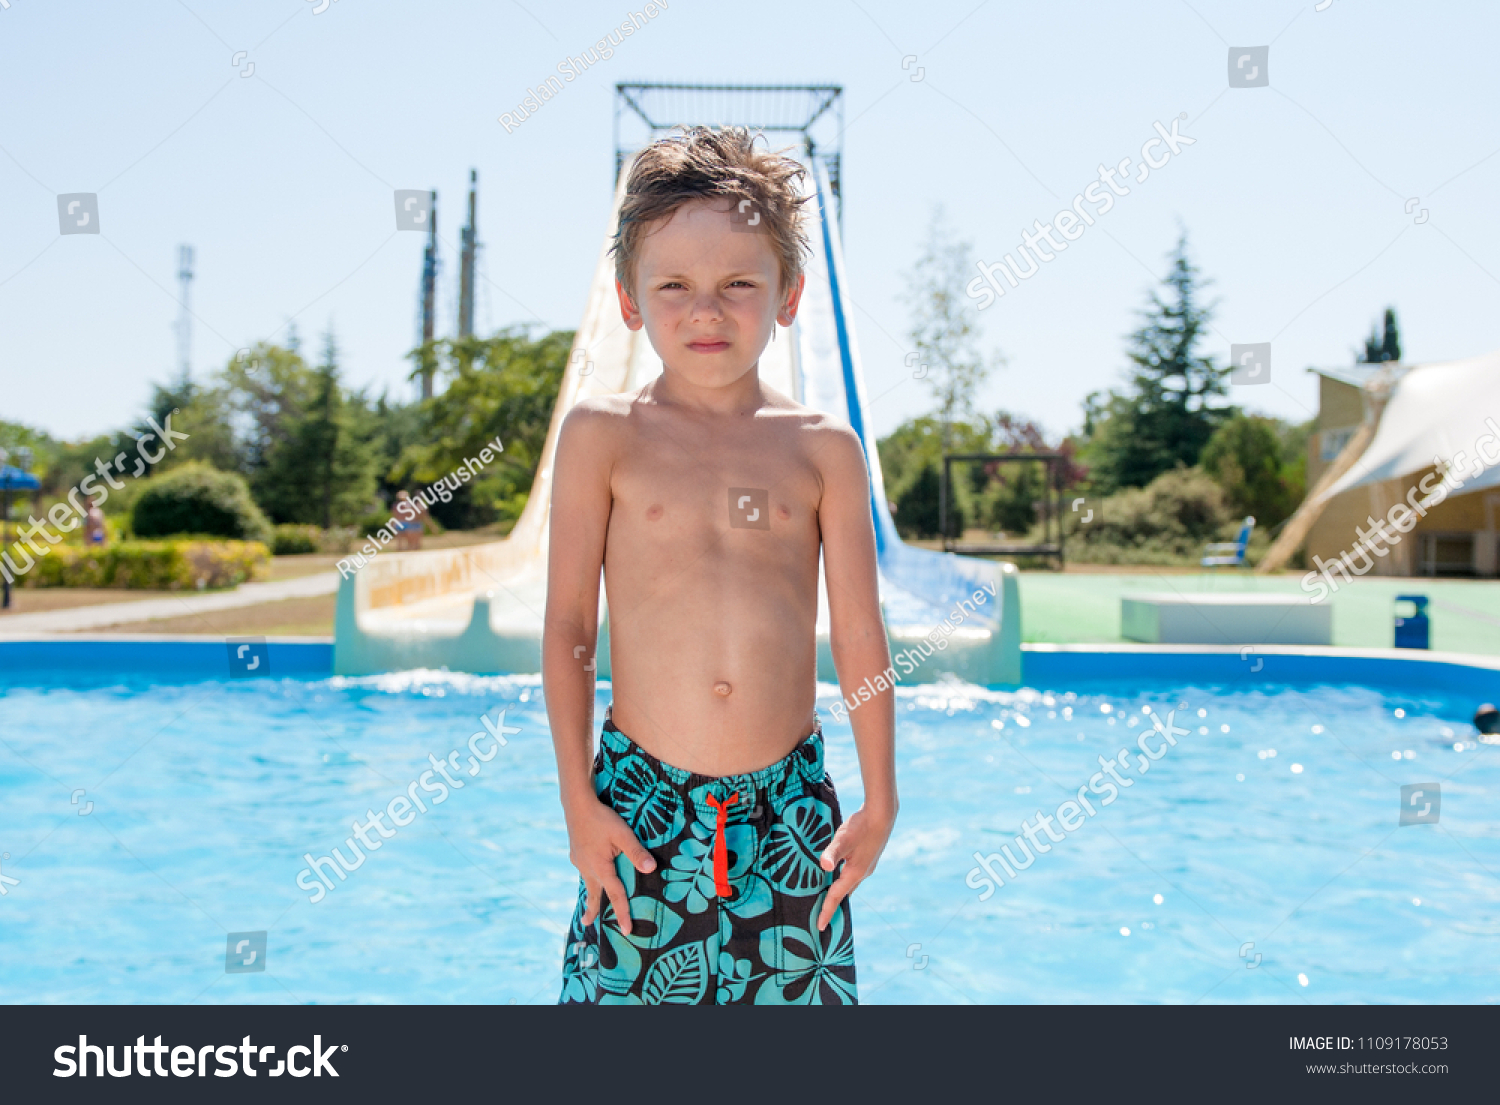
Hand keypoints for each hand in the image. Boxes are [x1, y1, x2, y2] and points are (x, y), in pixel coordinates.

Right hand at [566, 799, 654, 935]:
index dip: (623, 914)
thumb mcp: (623, 833)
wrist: (577, 804)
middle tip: (588, 925)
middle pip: (594, 894)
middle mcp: (587, 869)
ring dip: (590, 895)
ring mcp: (579, 861)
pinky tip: (590, 873)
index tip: (627, 930)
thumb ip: (636, 851)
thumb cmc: (602, 818)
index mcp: (600, 868)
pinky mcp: (576, 853)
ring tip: (588, 905)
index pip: (616, 895)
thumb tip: (651, 868)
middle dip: (593, 911)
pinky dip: (588, 878)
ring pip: (588, 883)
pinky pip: (584, 871)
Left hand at [816, 804, 895, 931]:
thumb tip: (824, 866)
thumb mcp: (842, 840)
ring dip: (839, 890)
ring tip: (827, 896)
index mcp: (855, 873)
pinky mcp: (869, 857)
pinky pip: (854, 874)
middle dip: (833, 904)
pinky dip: (844, 878)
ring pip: (850, 883)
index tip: (819, 926)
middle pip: (844, 893)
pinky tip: (838, 872)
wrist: (882, 814)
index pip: (836, 897)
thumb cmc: (861, 826)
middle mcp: (862, 873)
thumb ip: (831, 853)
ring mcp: (867, 865)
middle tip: (821, 914)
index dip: (826, 911)